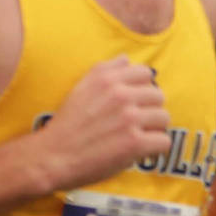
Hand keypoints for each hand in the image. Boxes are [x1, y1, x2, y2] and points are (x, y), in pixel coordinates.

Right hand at [33, 57, 170, 190]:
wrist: (52, 157)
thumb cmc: (67, 125)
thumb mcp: (81, 88)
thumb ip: (105, 70)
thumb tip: (126, 59)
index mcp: (107, 79)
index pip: (145, 73)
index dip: (142, 89)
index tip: (134, 103)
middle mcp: (120, 95)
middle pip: (158, 96)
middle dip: (149, 110)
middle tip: (135, 124)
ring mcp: (129, 119)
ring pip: (163, 118)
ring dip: (153, 130)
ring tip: (138, 137)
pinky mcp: (135, 143)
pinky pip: (163, 141)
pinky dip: (155, 149)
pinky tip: (142, 151)